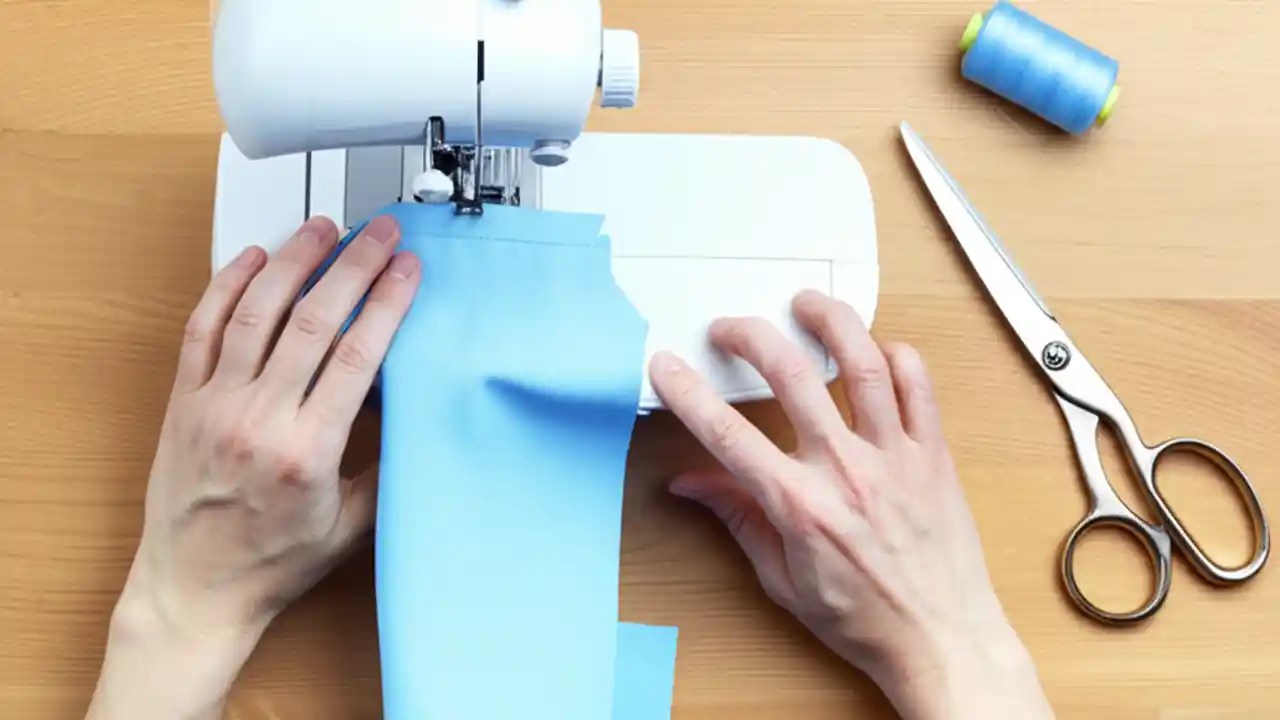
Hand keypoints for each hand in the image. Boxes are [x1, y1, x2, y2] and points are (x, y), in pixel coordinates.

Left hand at [87, 215, 419, 719]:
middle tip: (378, 234)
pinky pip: (203, 329)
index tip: (407, 270)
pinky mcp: (183, 401)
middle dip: (353, 266)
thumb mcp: (351, 526)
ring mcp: (214, 405)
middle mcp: (258, 420)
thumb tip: (414, 412)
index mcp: (307, 452)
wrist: (195, 589)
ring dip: (293, 262)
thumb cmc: (272, 563)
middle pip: (314, 321)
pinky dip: (227, 287)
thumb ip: (385, 470)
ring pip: (257, 312)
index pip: (357, 356)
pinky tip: (253, 260)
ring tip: (321, 229)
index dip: (387, 304)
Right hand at [649, 290, 1052, 719]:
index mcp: (799, 505)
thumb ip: (738, 519)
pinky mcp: (933, 456)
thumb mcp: (782, 580)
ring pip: (862, 363)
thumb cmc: (864, 619)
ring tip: (807, 305)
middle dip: (750, 336)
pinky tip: (880, 349)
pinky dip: (900, 358)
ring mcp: (894, 457)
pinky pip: (920, 388)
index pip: (727, 433)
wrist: (941, 639)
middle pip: (790, 375)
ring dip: (830, 322)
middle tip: (731, 328)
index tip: (668, 366)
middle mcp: (846, 470)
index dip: (688, 392)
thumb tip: (692, 485)